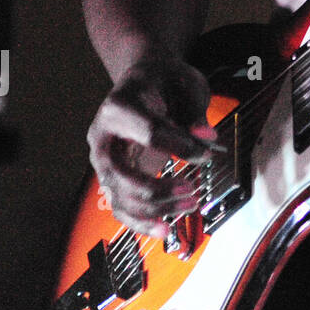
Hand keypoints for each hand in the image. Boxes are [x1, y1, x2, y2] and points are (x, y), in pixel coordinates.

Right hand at [86, 56, 216, 238]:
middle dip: (158, 189)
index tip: (206, 153)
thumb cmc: (165, 80)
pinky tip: (165, 228)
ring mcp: (103, 160)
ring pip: (119, 196)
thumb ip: (194, 112)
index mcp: (119, 106)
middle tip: (192, 191)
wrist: (145, 80)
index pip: (148, 132)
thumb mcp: (185, 84)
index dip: (179, 146)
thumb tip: (206, 137)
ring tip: (190, 205)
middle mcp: (103, 136)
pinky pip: (120, 206)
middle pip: (121, 173)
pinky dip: (141, 221)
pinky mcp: (112, 176)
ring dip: (155, 208)